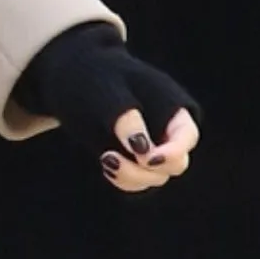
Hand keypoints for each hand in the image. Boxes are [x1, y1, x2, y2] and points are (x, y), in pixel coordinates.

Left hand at [14, 21, 198, 195]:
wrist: (72, 78)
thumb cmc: (95, 77)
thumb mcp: (109, 91)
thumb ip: (128, 118)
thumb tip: (143, 150)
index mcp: (172, 108)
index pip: (187, 138)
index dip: (173, 152)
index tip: (148, 159)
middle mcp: (166, 131)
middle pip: (176, 164)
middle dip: (150, 169)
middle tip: (113, 157)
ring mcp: (149, 148)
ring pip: (156, 177)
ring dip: (132, 176)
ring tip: (106, 158)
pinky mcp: (130, 159)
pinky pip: (135, 181)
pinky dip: (122, 178)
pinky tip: (106, 164)